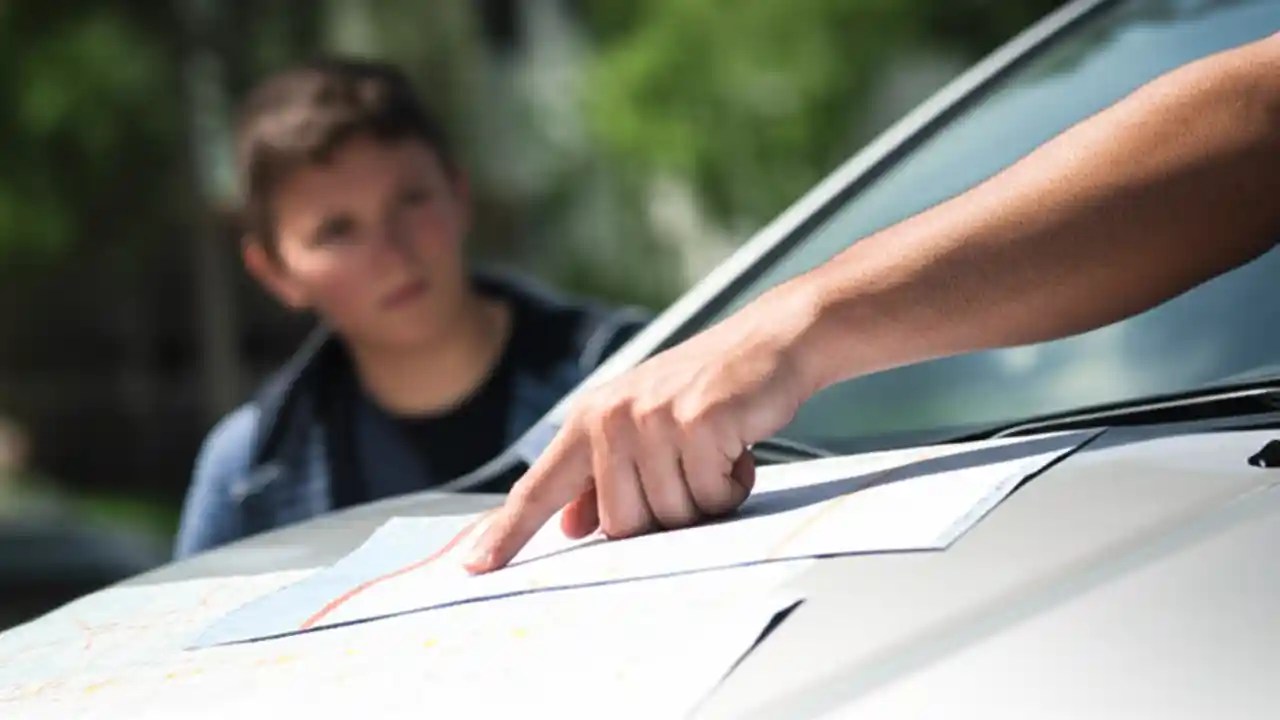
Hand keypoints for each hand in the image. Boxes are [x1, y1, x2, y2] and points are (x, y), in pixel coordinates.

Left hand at [464, 283, 822, 572]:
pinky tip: (737, 446)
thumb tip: (571, 526)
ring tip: (715, 452)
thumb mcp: (642, 426)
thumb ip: (602, 476)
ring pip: (671, 517)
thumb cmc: (704, 390)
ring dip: (704, 499)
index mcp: (589, 420)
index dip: (506, 531)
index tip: (474, 566)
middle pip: (621, 526)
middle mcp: (612, 419)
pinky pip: (712, 497)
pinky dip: (733, 484)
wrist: (768, 343)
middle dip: (665, 513)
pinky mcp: (698, 423)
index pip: (539, 487)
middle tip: (690, 468)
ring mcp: (654, 420)